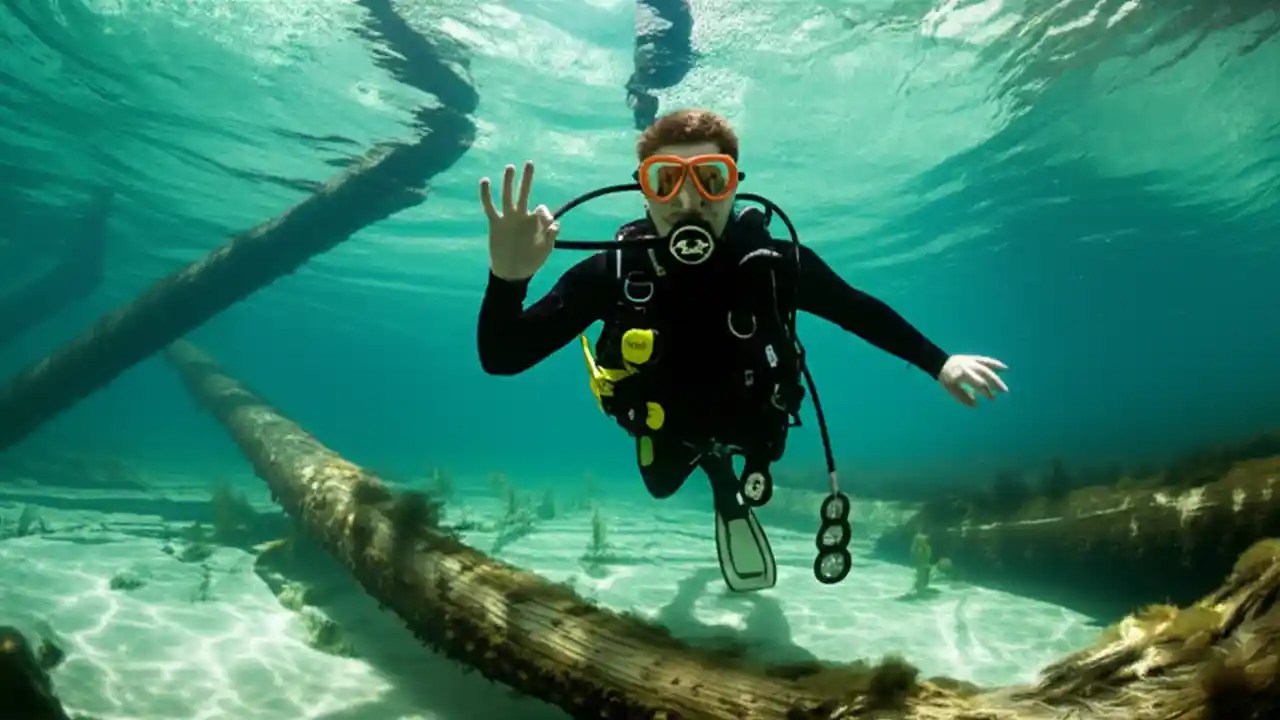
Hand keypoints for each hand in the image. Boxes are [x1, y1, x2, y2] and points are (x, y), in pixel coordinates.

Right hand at [479, 161, 558, 280]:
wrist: (511, 272)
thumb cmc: (530, 262)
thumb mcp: (545, 251)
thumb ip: (551, 237)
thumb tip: (556, 223)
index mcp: (535, 222)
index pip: (542, 210)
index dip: (545, 213)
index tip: (546, 223)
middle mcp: (521, 216)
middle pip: (524, 193)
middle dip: (527, 179)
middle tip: (529, 163)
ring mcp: (508, 218)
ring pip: (507, 196)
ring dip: (509, 182)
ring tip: (510, 167)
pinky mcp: (495, 223)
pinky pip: (489, 207)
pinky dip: (486, 195)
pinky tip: (485, 181)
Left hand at [938, 354, 1008, 406]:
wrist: (940, 362)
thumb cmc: (946, 379)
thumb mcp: (951, 389)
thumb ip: (962, 396)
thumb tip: (975, 404)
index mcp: (963, 374)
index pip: (978, 383)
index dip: (986, 391)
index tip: (992, 398)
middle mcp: (969, 366)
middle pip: (985, 374)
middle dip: (996, 383)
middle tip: (1004, 391)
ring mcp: (972, 361)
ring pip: (987, 367)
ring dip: (997, 375)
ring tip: (1005, 383)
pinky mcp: (974, 358)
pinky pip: (986, 360)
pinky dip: (995, 363)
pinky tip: (1005, 368)